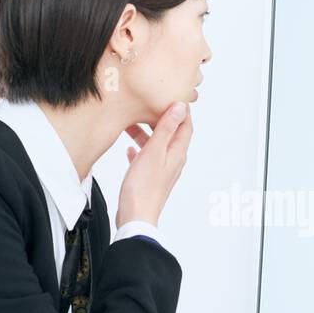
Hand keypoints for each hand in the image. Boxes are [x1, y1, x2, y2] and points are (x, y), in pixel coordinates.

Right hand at [117, 102, 192, 226]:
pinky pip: (146, 159)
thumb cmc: (143, 188)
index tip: (169, 96)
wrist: (136, 216)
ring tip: (130, 125)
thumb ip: (166, 128)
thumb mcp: (154, 151)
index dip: (180, 110)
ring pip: (156, 145)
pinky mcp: (150, 179)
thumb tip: (180, 107)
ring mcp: (161, 170)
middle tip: (147, 106)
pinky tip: (128, 149)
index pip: (185, 125)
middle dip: (159, 119)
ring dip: (145, 134)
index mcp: (177, 153)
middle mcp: (172, 161)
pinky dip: (139, 150)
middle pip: (170, 134)